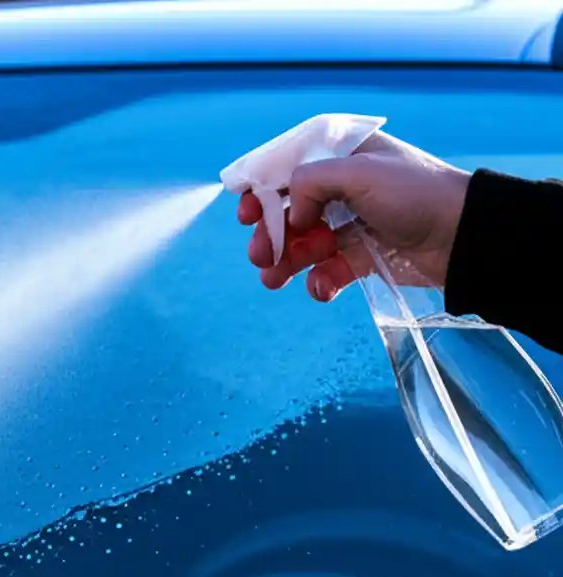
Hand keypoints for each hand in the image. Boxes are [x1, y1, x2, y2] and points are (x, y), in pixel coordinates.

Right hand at [238, 132, 472, 301]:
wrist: (465, 235)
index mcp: (340, 155)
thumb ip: (310, 183)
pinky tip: (320, 288)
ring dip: (285, 261)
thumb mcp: (358, 171)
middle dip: (270, 233)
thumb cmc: (415, 191)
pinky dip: (319, 281)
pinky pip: (328, 270)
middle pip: (288, 210)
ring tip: (273, 279)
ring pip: (303, 243)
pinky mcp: (364, 256)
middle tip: (260, 254)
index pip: (286, 167)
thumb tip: (293, 216)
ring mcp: (352, 222)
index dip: (259, 189)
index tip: (244, 212)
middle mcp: (342, 186)